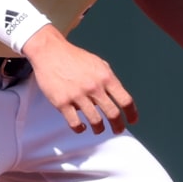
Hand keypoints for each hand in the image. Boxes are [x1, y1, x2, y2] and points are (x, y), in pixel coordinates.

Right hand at [20, 26, 137, 134]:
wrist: (50, 52)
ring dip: (99, 129)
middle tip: (118, 130)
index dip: (131, 113)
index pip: (125, 100)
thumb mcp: (98, 63)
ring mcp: (78, 95)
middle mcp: (94, 87)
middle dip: (118, 126)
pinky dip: (80, 129)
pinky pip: (75, 123)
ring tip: (98, 129)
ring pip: (95, 121)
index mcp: (105, 77)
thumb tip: (118, 97)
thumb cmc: (74, 57)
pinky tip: (82, 127)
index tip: (132, 120)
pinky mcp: (62, 102)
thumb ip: (109, 79)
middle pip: (113, 114)